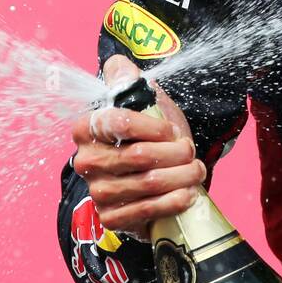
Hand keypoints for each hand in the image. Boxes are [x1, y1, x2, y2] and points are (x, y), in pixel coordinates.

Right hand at [69, 54, 202, 238]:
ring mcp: (98, 192)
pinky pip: (148, 209)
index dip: (154, 127)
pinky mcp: (111, 217)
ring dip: (182, 176)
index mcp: (87, 128)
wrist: (161, 176)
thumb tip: (118, 65)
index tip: (173, 131)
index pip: (118, 122)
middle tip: (190, 152)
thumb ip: (131, 83)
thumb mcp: (148, 105)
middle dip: (176, 153)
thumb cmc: (153, 138)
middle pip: (139, 155)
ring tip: (195, 170)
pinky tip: (187, 193)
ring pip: (148, 182)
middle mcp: (86, 161)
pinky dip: (174, 200)